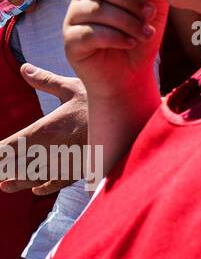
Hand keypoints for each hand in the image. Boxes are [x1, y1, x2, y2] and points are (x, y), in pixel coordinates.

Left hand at [0, 65, 88, 194]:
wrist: (130, 118)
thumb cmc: (101, 100)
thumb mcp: (72, 88)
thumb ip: (45, 80)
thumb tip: (24, 67)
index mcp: (44, 129)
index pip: (10, 145)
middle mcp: (50, 150)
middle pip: (17, 165)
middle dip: (3, 169)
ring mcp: (65, 162)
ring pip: (34, 177)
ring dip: (18, 182)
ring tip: (5, 185)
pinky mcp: (81, 170)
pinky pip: (58, 183)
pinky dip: (45, 187)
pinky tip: (36, 190)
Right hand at [64, 0, 166, 98]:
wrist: (131, 75)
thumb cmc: (140, 39)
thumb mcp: (154, 12)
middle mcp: (83, 0)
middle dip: (129, 0)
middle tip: (149, 16)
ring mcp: (72, 21)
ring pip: (95, 9)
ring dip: (127, 22)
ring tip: (145, 34)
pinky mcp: (70, 42)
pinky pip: (89, 32)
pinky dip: (115, 37)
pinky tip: (130, 43)